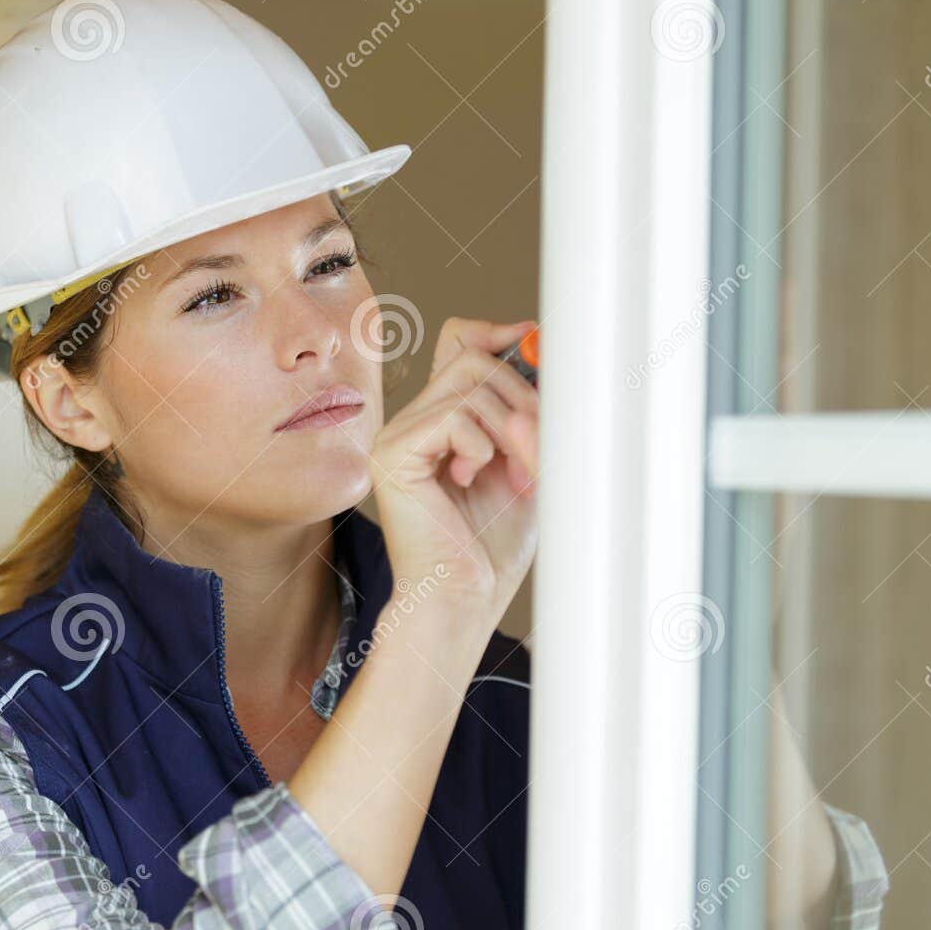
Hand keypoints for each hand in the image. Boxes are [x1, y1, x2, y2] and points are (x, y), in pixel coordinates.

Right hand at [369, 318, 538, 617]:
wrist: (465, 596)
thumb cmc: (492, 545)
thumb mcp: (526, 461)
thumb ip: (527, 410)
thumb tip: (538, 348)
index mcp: (440, 421)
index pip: (458, 344)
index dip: (494, 333)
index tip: (532, 339)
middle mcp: (413, 422)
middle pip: (472, 360)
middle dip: (522, 398)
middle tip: (536, 453)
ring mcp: (397, 436)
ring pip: (468, 386)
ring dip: (511, 430)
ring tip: (516, 477)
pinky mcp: (392, 454)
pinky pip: (451, 415)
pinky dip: (480, 445)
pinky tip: (470, 480)